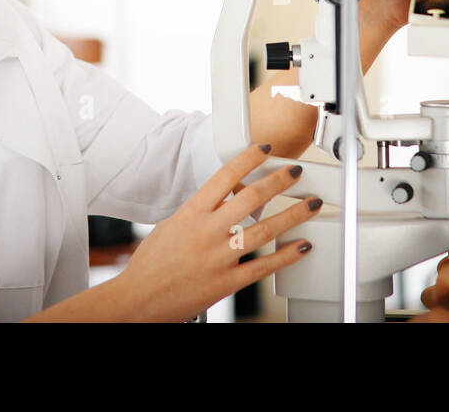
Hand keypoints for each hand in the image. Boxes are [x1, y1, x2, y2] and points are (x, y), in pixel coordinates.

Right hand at [113, 142, 321, 321]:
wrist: (138, 300)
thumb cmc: (150, 266)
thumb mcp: (170, 226)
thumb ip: (197, 213)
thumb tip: (219, 200)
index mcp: (190, 214)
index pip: (224, 176)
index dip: (248, 159)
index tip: (265, 148)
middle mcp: (206, 232)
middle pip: (250, 198)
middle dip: (279, 181)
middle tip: (296, 171)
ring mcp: (218, 258)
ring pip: (264, 230)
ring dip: (293, 214)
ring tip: (310, 204)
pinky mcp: (226, 283)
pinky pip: (263, 266)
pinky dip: (286, 255)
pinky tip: (302, 246)